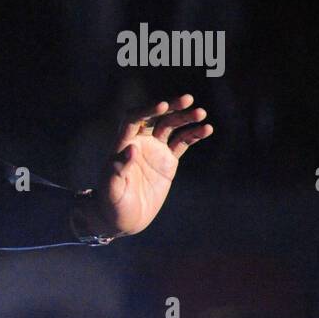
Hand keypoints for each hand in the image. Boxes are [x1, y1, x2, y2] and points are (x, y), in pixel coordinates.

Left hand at [84, 93, 213, 237]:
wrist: (124, 218)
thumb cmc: (111, 204)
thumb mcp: (112, 190)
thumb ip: (118, 170)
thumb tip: (132, 149)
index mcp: (123, 145)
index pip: (134, 119)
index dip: (147, 110)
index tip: (163, 105)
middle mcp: (139, 142)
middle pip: (155, 117)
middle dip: (170, 107)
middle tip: (188, 99)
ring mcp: (155, 150)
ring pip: (171, 127)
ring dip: (186, 118)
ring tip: (201, 114)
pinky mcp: (168, 161)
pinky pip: (183, 142)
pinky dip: (194, 134)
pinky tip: (207, 129)